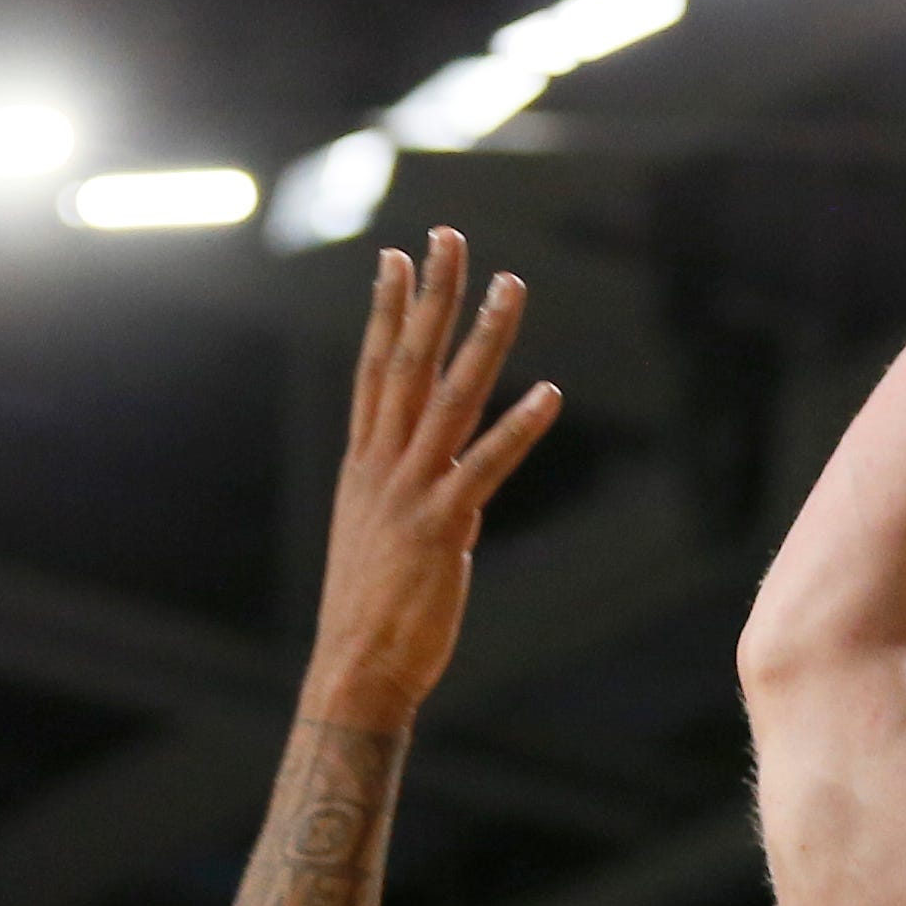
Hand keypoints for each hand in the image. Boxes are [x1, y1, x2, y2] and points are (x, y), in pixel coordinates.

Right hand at [307, 228, 559, 729]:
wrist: (356, 669)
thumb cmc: (371, 610)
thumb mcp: (379, 535)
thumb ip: (406, 493)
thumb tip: (436, 477)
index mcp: (364, 464)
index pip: (374, 369)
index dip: (387, 311)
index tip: (396, 257)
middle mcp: (382, 466)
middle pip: (407, 362)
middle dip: (431, 296)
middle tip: (448, 236)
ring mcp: (410, 494)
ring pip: (450, 398)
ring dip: (482, 338)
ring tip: (510, 286)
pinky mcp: (442, 529)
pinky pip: (484, 468)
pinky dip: (518, 429)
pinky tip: (548, 394)